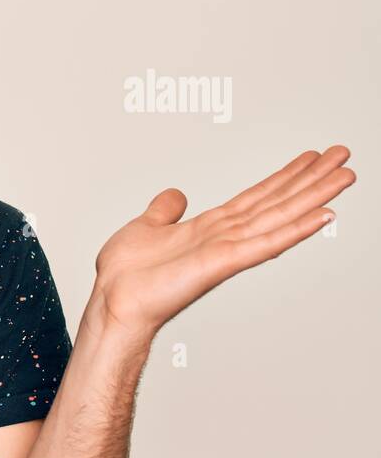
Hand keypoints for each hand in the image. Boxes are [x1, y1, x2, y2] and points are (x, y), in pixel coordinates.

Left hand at [89, 145, 355, 338]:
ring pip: (279, 217)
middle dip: (311, 179)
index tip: (309, 158)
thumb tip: (176, 195)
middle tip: (343, 155)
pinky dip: (295, 230)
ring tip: (344, 175)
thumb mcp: (144, 228)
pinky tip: (322, 216)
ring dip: (314, 196)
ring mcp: (226, 251)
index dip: (283, 176)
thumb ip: (164, 211)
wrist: (112, 302)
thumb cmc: (125, 277)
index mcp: (208, 228)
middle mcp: (223, 238)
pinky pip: (265, 244)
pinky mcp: (222, 263)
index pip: (255, 197)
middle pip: (276, 202)